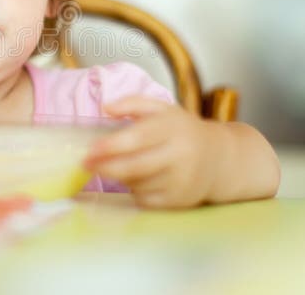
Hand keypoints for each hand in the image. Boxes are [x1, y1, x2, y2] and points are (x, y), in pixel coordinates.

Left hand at [83, 96, 224, 208]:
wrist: (219, 159)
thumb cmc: (182, 131)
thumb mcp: (161, 108)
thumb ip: (133, 103)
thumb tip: (106, 108)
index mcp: (173, 128)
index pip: (139, 137)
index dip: (112, 145)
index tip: (90, 149)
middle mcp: (180, 155)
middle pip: (135, 166)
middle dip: (106, 167)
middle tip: (85, 164)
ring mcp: (181, 180)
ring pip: (137, 183)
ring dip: (122, 176)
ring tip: (123, 165)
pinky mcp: (179, 201)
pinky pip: (145, 199)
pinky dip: (135, 190)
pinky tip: (140, 178)